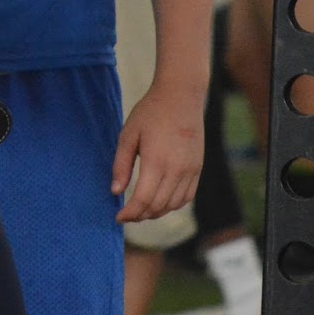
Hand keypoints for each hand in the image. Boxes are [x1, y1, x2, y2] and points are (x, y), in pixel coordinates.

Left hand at [112, 84, 203, 222]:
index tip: (118, 217)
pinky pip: (187, 197)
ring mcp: (190, 170)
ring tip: (140, 210)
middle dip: (140, 215)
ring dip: (156, 212)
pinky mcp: (198, 168)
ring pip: (173, 205)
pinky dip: (172, 205)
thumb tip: (115, 192)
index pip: (143, 200)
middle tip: (126, 215)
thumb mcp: (128, 135)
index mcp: (157, 161)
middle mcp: (177, 169)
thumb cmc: (150, 113)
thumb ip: (121, 165)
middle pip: (158, 206)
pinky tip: (160, 202)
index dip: (130, 213)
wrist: (181, 97)